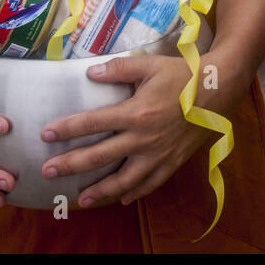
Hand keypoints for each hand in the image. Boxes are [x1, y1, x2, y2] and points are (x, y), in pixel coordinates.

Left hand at [40, 55, 207, 207]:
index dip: (66, 129)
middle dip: (71, 165)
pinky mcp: (172, 163)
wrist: (219, 89)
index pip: (92, 124)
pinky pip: (150, 184)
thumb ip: (118, 69)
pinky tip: (121, 199)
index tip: (45, 135)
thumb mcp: (150, 65)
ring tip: (81, 200)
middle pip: (99, 157)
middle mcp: (143, 138)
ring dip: (100, 191)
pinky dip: (134, 193)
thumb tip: (90, 73)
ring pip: (124, 180)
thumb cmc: (183, 74)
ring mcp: (158, 155)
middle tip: (48, 173)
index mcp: (135, 113)